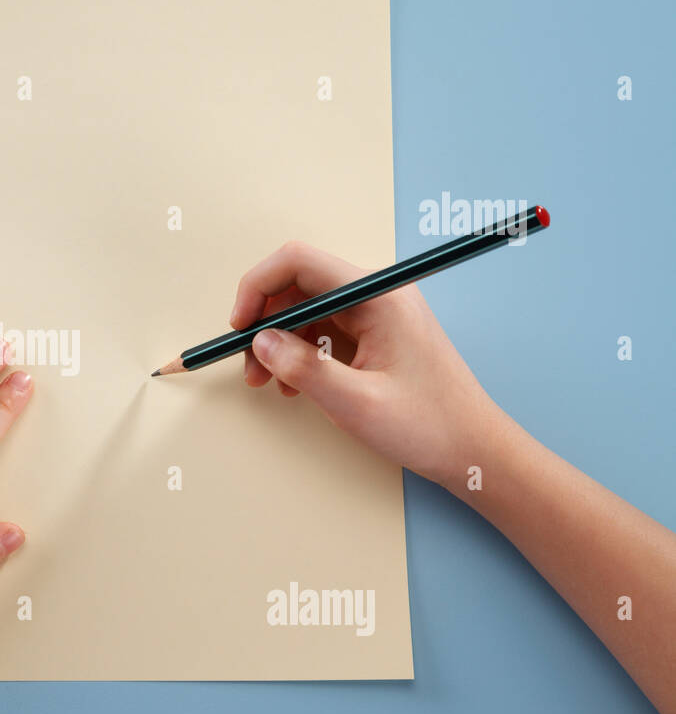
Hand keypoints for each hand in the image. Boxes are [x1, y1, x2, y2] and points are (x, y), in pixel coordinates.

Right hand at [231, 241, 507, 485]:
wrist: (473, 450)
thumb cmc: (429, 426)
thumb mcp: (357, 403)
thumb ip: (304, 368)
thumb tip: (262, 342)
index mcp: (379, 297)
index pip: (300, 262)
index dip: (258, 288)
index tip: (239, 327)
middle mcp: (378, 295)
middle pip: (299, 285)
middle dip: (265, 322)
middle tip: (250, 365)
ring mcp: (377, 314)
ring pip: (307, 309)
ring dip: (279, 341)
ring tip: (269, 382)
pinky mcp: (375, 334)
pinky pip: (324, 329)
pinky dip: (299, 353)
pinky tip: (294, 384)